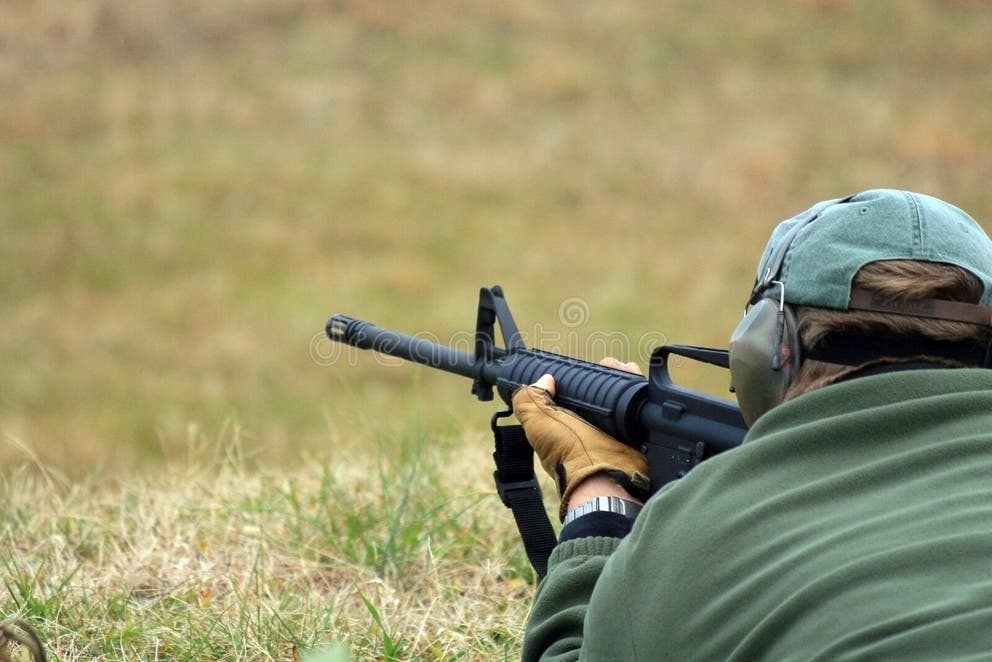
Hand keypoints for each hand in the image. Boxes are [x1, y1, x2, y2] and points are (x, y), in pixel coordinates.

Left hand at [511, 366, 648, 520]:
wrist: (606, 478)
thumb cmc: (570, 455)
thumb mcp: (539, 426)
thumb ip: (530, 402)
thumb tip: (544, 380)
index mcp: (566, 423)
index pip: (572, 393)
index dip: (576, 378)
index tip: (582, 366)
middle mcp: (591, 425)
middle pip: (599, 391)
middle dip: (604, 374)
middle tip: (610, 364)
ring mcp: (615, 428)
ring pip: (621, 394)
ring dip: (623, 377)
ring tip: (624, 367)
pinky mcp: (636, 430)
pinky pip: (640, 403)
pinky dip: (640, 388)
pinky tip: (636, 376)